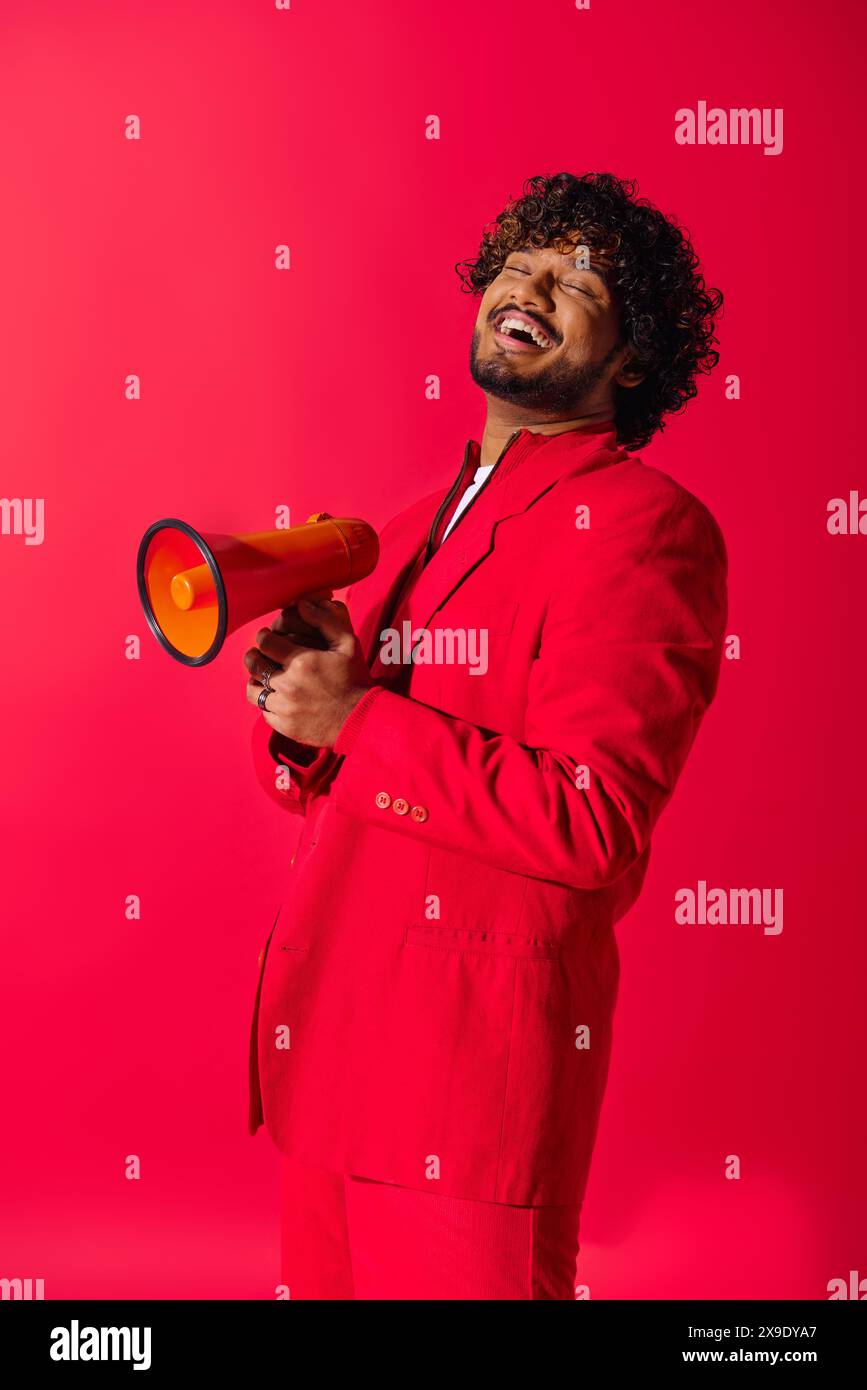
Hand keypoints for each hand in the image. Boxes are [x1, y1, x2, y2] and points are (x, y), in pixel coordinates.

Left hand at [244, 598, 372, 747]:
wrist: (361, 718)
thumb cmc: (355, 678)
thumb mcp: (348, 644)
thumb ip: (325, 621)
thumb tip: (302, 604)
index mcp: (302, 662)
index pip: (265, 642)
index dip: (263, 636)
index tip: (266, 636)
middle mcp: (289, 685)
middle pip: (254, 665)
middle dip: (254, 656)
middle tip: (259, 654)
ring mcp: (285, 708)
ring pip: (253, 690)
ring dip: (256, 680)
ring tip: (264, 676)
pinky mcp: (285, 726)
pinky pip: (263, 712)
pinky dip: (267, 703)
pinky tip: (277, 697)